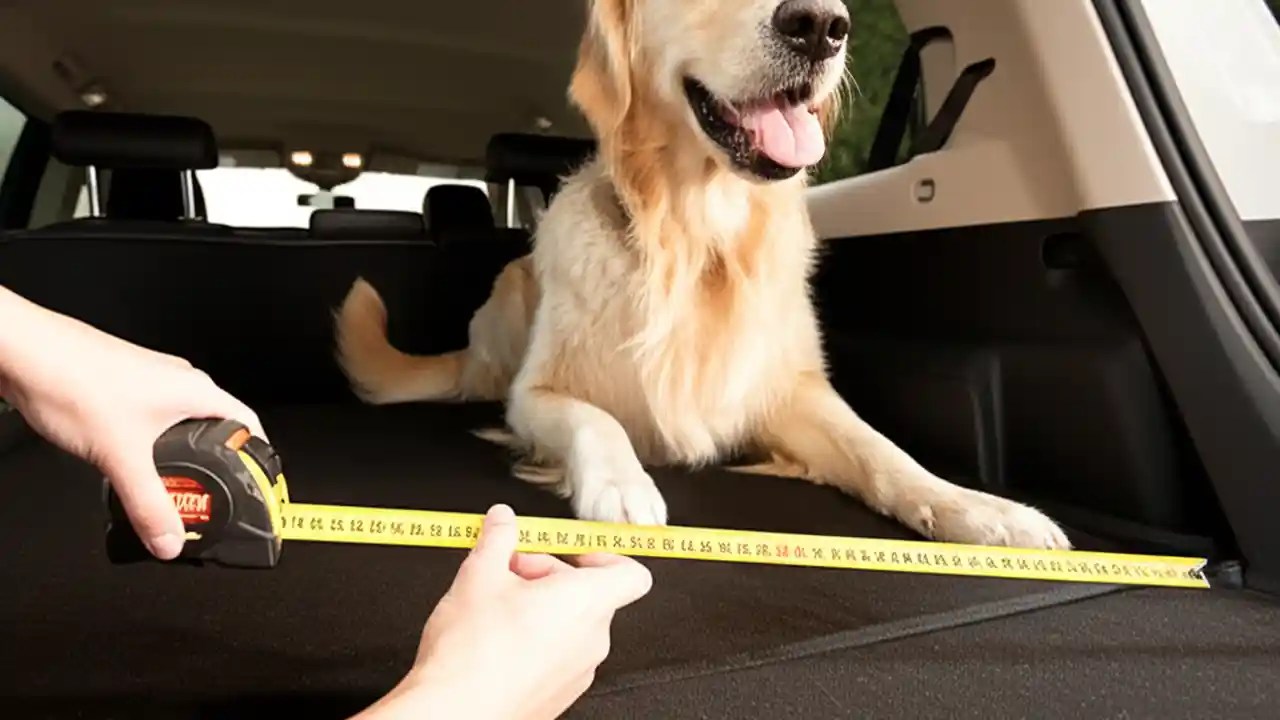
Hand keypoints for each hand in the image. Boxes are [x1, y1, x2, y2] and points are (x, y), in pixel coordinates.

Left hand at [0, 287, 263, 560]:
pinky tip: (126, 460)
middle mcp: (180, 381)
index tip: (260, 488)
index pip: (250, 428)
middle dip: (213, 468)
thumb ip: (148, 507)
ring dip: (177, 457)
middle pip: (216, 430)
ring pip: (180, 425)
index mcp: (196, 392)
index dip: (259, 460)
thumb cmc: (72, 378)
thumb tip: (170, 541)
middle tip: (207, 500)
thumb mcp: (119, 458)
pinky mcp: (124, 384)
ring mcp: (151, 381)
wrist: (25, 352)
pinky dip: (149, 445)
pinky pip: (152, 421)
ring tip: (163, 486)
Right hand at [357, 504, 652, 719]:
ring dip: (542, 607)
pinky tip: (496, 638)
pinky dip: (537, 640)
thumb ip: (499, 538)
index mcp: (586, 603)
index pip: (631, 573)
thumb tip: (503, 520)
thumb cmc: (471, 653)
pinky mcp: (559, 694)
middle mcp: (592, 639)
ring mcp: (578, 672)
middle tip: (509, 571)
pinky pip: (559, 654)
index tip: (568, 549)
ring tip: (496, 605)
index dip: (603, 555)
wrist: (454, 712)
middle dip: (550, 575)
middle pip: (590, 593)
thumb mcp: (479, 574)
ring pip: (572, 624)